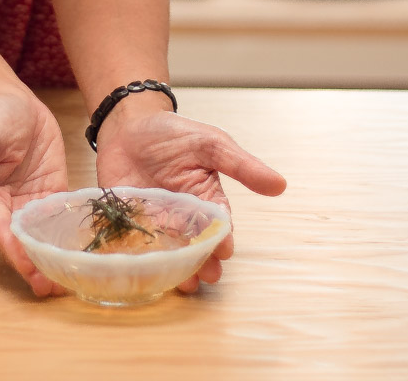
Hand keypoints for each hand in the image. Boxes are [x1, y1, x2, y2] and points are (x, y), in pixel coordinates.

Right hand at [0, 90, 67, 295]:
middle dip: (35, 266)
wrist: (13, 100)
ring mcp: (32, 202)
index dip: (14, 252)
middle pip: (22, 243)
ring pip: (42, 237)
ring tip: (68, 281)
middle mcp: (10, 208)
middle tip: (52, 288)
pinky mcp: (52, 192)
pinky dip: (69, 235)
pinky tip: (83, 252)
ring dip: (52, 259)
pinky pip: (61, 216)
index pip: (1, 233)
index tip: (29, 269)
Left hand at [95, 109, 285, 292]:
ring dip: (177, 268)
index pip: (218, 225)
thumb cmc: (172, 132)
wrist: (127, 125)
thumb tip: (280, 184)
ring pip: (170, 252)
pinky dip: (141, 258)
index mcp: (206, 200)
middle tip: (206, 275)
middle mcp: (183, 217)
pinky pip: (136, 246)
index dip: (222, 238)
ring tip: (183, 282)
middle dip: (203, 262)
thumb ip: (240, 165)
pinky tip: (145, 268)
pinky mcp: (127, 224)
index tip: (225, 249)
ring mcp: (155, 223)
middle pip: (196, 246)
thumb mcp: (210, 143)